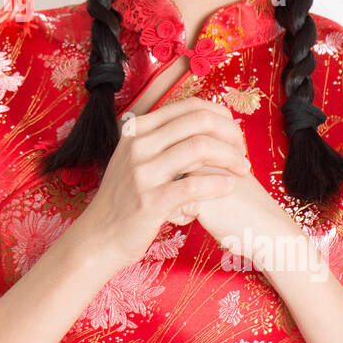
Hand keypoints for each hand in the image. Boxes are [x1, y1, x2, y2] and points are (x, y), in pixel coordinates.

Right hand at [76, 97, 252, 273]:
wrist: (99, 236)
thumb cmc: (125, 198)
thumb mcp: (135, 159)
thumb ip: (162, 139)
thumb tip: (203, 123)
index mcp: (138, 129)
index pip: (189, 106)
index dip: (220, 116)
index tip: (234, 135)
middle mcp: (138, 145)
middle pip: (199, 121)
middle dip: (231, 134)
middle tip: (243, 152)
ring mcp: (142, 172)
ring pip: (199, 148)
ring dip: (230, 157)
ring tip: (243, 169)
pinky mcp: (150, 201)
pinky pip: (193, 185)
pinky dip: (218, 183)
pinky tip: (229, 186)